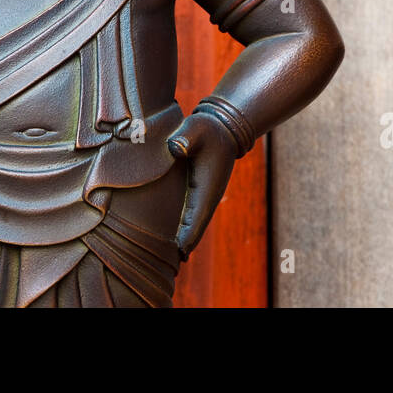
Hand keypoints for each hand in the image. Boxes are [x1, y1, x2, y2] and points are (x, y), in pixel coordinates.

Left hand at [166, 111, 238, 260]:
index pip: (197, 216)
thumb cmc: (208, 128)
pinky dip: (183, 227)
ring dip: (183, 238)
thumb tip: (175, 148)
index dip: (188, 235)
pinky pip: (189, 214)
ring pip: (192, 222)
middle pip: (194, 226)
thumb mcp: (196, 128)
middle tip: (171, 265)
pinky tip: (171, 237)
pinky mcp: (197, 190)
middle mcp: (207, 194)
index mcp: (207, 186)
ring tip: (169, 258)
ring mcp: (203, 194)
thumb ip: (186, 137)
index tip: (180, 252)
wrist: (222, 127)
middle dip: (184, 244)